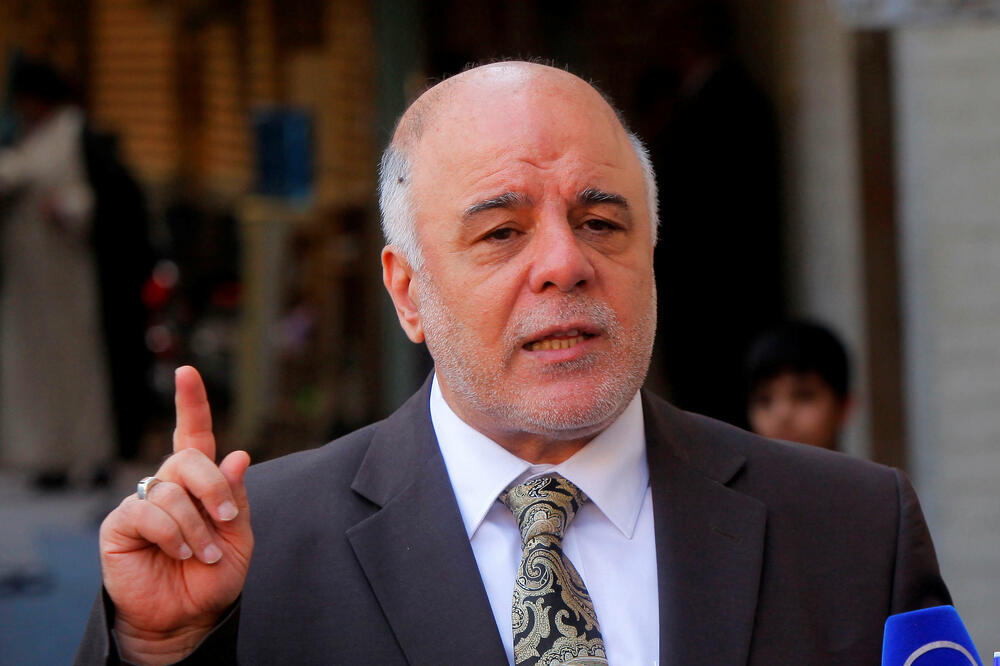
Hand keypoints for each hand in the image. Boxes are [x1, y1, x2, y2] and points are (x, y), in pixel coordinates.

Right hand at [99, 366, 252, 664]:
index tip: (186, 372)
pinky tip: (177, 553)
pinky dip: (173, 535)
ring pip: (172, 490)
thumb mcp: (240, 535)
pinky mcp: (120, 524)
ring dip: (197, 525)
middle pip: (189, 457)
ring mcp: (142, 501)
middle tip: (228, 518)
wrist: (187, 616)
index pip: (193, 434)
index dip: (190, 403)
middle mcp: (169, 483)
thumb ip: (237, 496)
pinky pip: (149, 513)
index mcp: (199, 480)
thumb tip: (239, 455)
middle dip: (215, 486)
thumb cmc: (214, 574)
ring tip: (205, 553)